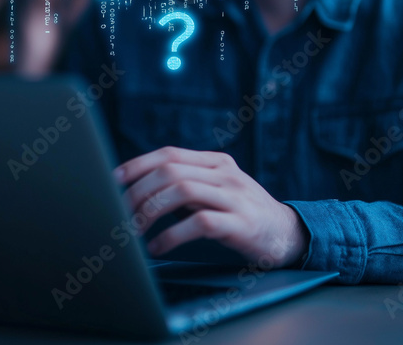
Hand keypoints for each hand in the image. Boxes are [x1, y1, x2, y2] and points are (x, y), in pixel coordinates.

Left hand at [114, 147, 308, 267]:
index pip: (168, 154)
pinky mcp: (241, 224)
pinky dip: (171, 236)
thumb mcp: (217, 191)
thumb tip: (140, 191)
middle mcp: (225, 174)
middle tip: (119, 213)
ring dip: (150, 211)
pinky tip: (157, 247)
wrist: (289, 235)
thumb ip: (187, 186)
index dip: (137, 166)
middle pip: (170, 171)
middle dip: (138, 192)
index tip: (113, 181)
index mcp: (216, 162)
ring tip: (134, 231)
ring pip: (182, 191)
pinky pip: (199, 223)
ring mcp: (235, 198)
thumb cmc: (244, 215)